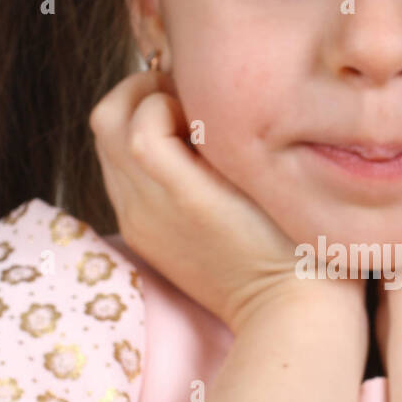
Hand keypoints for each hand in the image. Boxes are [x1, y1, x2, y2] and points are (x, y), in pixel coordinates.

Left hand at [89, 63, 358, 332]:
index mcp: (182, 193)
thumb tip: (201, 95)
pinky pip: (117, 176)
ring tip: (180, 126)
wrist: (286, 307)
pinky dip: (135, 154)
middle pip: (106, 121)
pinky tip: (179, 161)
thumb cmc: (296, 239)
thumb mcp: (271, 177)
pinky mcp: (141, 234)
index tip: (201, 99)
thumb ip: (227, 133)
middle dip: (138, 95)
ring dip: (134, 122)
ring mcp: (138, 222)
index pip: (142, 118)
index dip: (167, 94)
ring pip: (105, 145)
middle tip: (179, 96)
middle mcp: (147, 208)